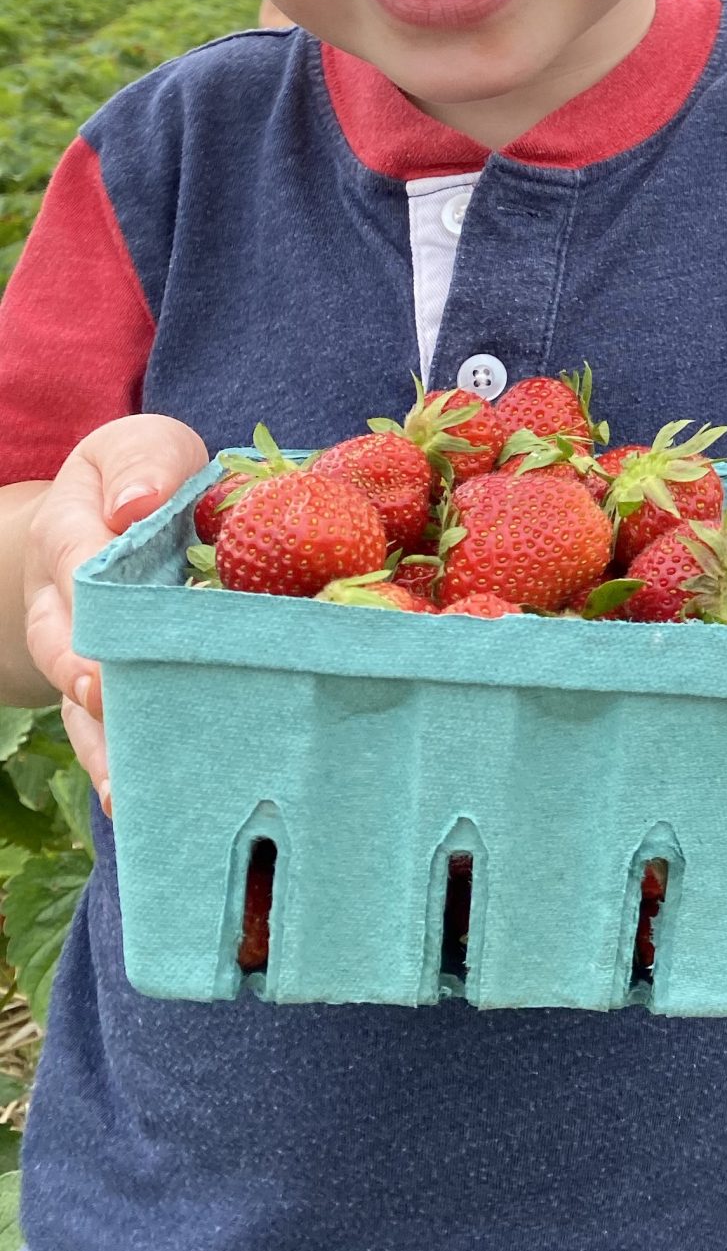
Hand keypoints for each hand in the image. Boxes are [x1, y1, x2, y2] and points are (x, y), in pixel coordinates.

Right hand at [23, 416, 207, 805]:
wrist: (116, 519)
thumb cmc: (142, 481)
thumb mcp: (142, 448)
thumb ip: (143, 463)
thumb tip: (137, 502)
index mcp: (71, 530)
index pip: (73, 556)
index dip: (87, 586)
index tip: (106, 612)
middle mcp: (60, 600)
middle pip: (60, 640)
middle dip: (81, 672)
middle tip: (106, 697)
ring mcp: (75, 652)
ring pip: (73, 701)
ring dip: (98, 741)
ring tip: (124, 784)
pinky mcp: (102, 690)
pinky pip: (98, 731)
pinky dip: (114, 765)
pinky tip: (135, 802)